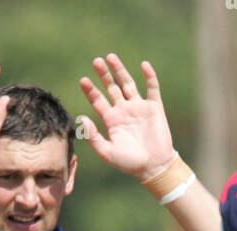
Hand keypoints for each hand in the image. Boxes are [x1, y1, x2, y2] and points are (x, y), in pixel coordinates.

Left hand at [79, 54, 174, 180]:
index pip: (98, 100)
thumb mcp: (107, 152)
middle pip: (111, 87)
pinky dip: (149, 76)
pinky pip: (152, 88)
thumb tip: (82, 118)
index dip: (91, 90)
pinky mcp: (154, 107)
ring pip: (128, 83)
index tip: (83, 80)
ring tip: (111, 57)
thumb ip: (93, 137)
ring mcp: (139, 107)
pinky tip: (143, 65)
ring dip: (120, 70)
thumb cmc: (129, 163)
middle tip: (96, 61)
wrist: (154, 167)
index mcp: (112, 120)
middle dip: (104, 74)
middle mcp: (124, 110)